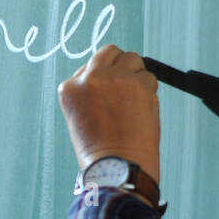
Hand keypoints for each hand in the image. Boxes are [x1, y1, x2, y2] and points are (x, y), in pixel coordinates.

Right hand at [57, 44, 160, 185]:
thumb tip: (112, 73)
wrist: (118, 166)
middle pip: (110, 52)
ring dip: (136, 76)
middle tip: (126, 87)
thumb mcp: (80, 117)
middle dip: (119, 65)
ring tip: (133, 102)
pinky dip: (149, 91)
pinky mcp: (138, 83)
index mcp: (70, 88)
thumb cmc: (101, 150)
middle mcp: (90, 78)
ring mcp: (115, 78)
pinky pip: (149, 77)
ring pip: (132, 59)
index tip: (108, 96)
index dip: (103, 80)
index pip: (90, 67)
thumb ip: (91, 92)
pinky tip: (142, 110)